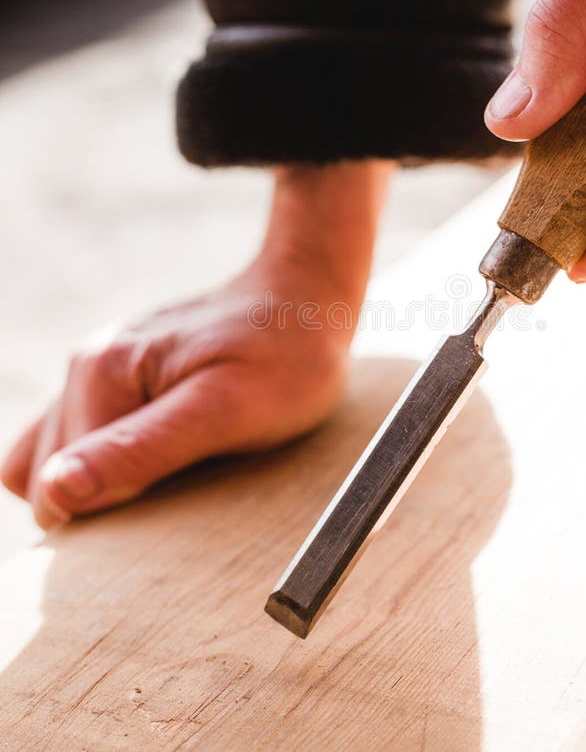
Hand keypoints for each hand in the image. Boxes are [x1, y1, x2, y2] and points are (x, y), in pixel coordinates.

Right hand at [1, 162, 391, 527]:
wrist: (306, 300)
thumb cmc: (285, 358)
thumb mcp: (225, 412)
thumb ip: (141, 450)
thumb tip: (56, 490)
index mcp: (101, 372)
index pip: (60, 488)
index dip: (118, 515)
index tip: (182, 492)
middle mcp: (84, 364)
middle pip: (49, 477)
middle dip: (109, 499)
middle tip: (187, 478)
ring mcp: (95, 368)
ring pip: (50, 463)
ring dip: (101, 484)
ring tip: (173, 467)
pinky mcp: (114, 378)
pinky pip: (73, 439)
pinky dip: (100, 464)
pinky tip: (153, 458)